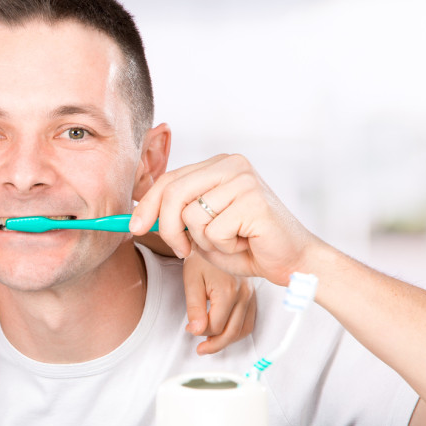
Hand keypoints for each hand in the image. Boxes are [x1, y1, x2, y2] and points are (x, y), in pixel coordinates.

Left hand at [130, 154, 314, 285]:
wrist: (291, 261)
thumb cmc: (246, 245)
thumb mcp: (202, 227)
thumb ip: (176, 215)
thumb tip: (136, 216)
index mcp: (218, 165)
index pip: (170, 179)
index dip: (147, 204)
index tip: (135, 227)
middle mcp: (232, 165)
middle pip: (174, 192)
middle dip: (168, 227)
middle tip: (182, 250)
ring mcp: (244, 180)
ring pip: (192, 215)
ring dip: (205, 242)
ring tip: (230, 242)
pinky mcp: (254, 200)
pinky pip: (214, 231)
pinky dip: (223, 247)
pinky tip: (244, 243)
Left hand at [182, 247, 256, 353]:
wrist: (214, 239)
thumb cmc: (200, 257)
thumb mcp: (191, 281)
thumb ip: (194, 308)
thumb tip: (196, 331)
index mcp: (228, 292)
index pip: (216, 326)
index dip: (200, 331)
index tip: (189, 329)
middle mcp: (243, 295)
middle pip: (232, 332)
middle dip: (215, 345)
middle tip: (201, 350)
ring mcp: (250, 295)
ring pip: (244, 329)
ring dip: (228, 341)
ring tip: (211, 345)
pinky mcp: (252, 294)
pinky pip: (249, 320)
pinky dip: (237, 330)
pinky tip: (224, 332)